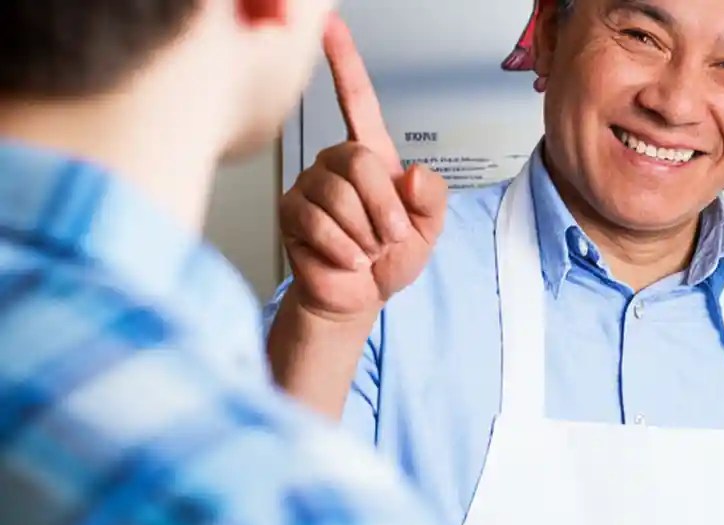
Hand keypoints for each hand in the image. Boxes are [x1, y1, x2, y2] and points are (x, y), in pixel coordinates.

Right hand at [279, 14, 445, 321]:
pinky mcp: (290, 211)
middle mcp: (335, 162)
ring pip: (339, 197)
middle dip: (384, 209)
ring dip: (365, 234)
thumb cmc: (389, 259)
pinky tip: (346, 258)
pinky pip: (319, 223)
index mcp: (371, 155)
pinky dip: (343, 249)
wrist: (358, 296)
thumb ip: (432, 196)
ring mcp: (309, 185)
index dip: (344, 63)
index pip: (357, 100)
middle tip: (389, 236)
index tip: (330, 25)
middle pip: (359, 162)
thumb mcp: (429, 228)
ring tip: (365, 250)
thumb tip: (412, 173)